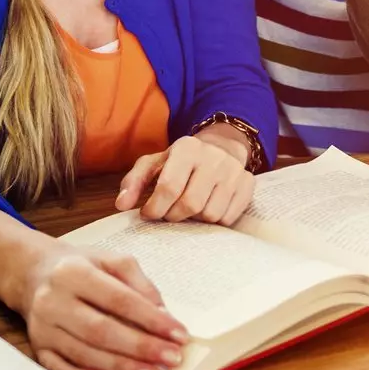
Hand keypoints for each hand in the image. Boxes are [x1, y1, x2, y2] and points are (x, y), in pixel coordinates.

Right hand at [15, 244, 189, 369]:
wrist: (35, 273)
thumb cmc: (81, 267)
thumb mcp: (110, 260)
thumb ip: (139, 282)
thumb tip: (162, 313)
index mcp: (74, 272)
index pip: (119, 299)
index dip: (151, 319)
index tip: (179, 334)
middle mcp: (54, 300)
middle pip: (101, 330)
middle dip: (140, 347)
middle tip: (172, 359)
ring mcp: (43, 327)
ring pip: (83, 352)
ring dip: (120, 368)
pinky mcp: (38, 347)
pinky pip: (58, 368)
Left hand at [115, 132, 254, 224]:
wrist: (221, 148)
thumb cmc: (181, 161)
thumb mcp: (154, 163)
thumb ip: (134, 182)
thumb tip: (121, 205)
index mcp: (187, 148)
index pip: (169, 187)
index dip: (155, 208)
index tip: (149, 214)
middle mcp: (213, 158)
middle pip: (190, 204)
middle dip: (174, 216)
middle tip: (169, 214)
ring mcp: (233, 172)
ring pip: (210, 214)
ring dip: (195, 219)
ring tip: (189, 209)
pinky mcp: (247, 185)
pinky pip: (228, 218)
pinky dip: (214, 221)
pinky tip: (207, 208)